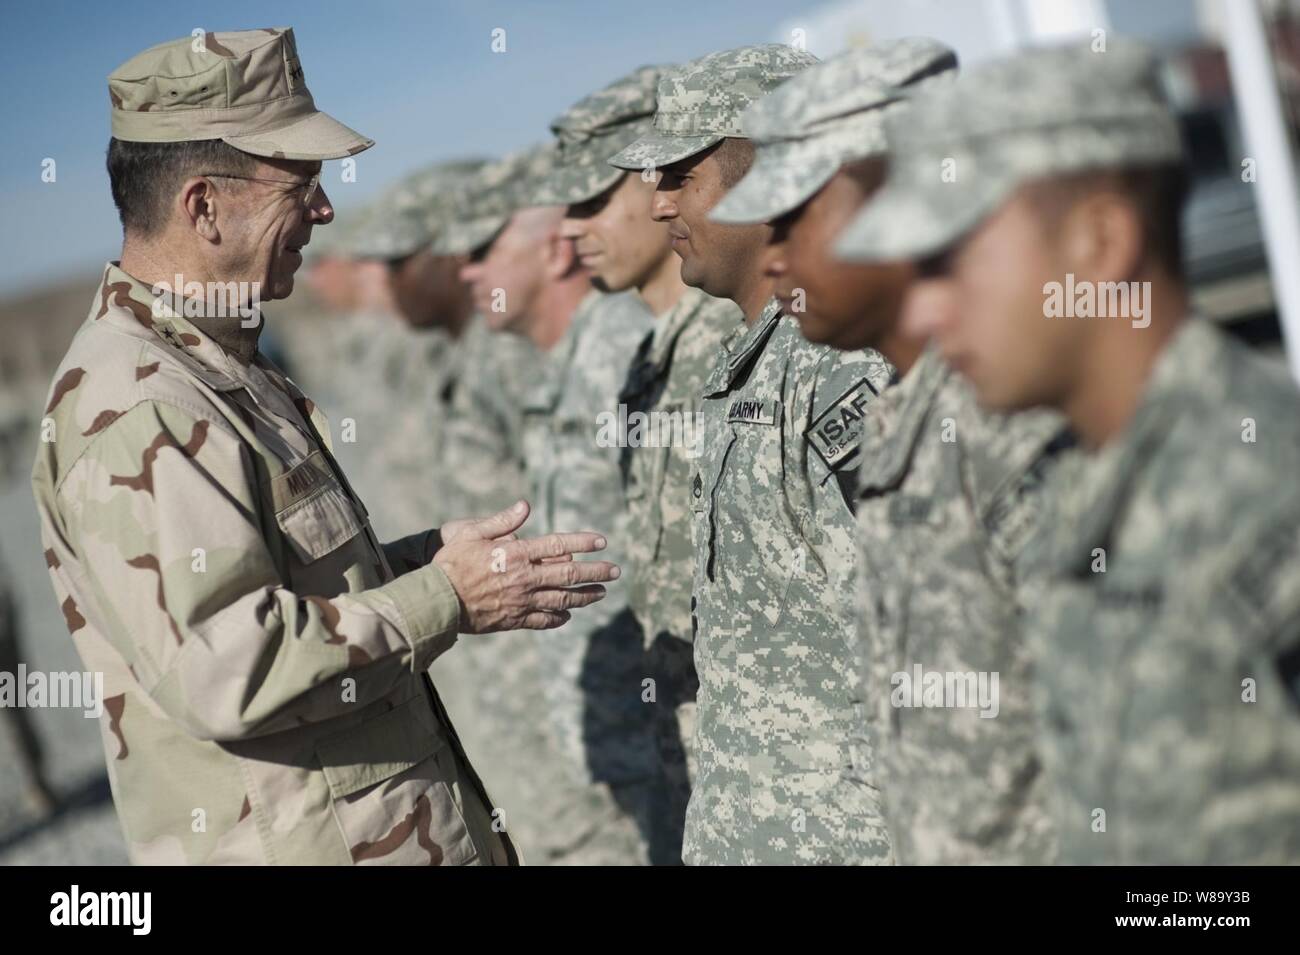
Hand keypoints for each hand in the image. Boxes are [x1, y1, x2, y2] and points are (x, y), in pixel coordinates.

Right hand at [433, 500, 618, 631]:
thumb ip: (502, 521)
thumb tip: (526, 505)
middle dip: (596, 571)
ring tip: (602, 593)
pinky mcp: (513, 620)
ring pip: (562, 599)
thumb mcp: (472, 533)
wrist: (437, 601)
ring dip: (585, 596)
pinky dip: (559, 618)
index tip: (602, 541)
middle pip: (568, 574)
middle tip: (616, 571)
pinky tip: (568, 615)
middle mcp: (524, 578)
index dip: (582, 541)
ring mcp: (521, 601)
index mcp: (516, 554)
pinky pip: (543, 620)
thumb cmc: (451, 564)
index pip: (557, 545)